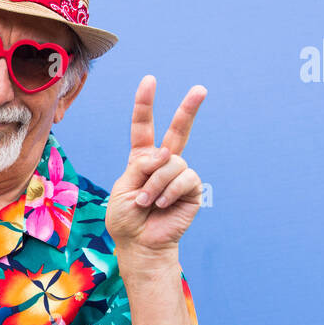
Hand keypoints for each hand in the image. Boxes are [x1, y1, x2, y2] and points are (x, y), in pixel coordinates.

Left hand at [105, 75, 206, 262]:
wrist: (140, 244)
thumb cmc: (126, 219)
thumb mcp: (122, 188)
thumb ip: (141, 166)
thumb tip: (167, 154)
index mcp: (141, 159)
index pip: (143, 127)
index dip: (145, 104)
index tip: (150, 80)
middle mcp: (163, 163)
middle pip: (177, 131)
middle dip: (188, 109)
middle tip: (200, 89)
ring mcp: (179, 175)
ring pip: (172, 163)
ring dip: (155, 184)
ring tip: (146, 203)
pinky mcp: (192, 189)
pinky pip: (183, 178)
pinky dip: (167, 192)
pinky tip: (160, 205)